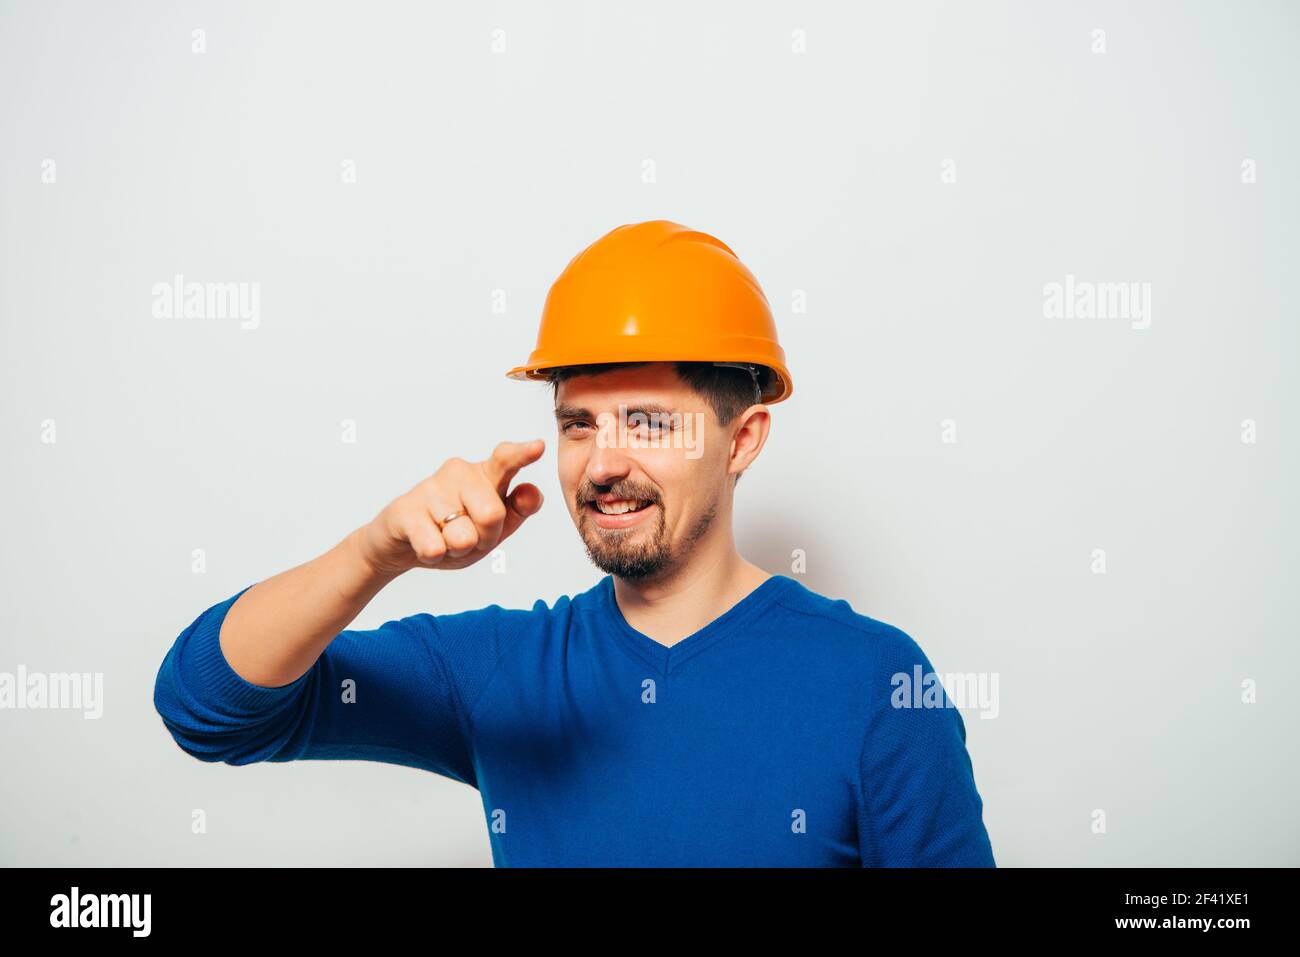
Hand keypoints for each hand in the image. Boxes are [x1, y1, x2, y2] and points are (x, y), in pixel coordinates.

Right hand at [357, 439, 544, 575]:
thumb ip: (518, 511)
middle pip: (492, 515)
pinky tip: (423, 543)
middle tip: (467, 536)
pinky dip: (433, 556)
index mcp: (487, 475)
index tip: (538, 446)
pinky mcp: (405, 508)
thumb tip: (532, 492)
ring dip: (456, 550)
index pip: (506, 460)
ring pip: (462, 537)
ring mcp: (431, 487)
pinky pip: (434, 547)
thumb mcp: (494, 528)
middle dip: (484, 539)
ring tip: (442, 538)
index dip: (522, 454)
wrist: (402, 547)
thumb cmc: (455, 533)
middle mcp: (460, 473)